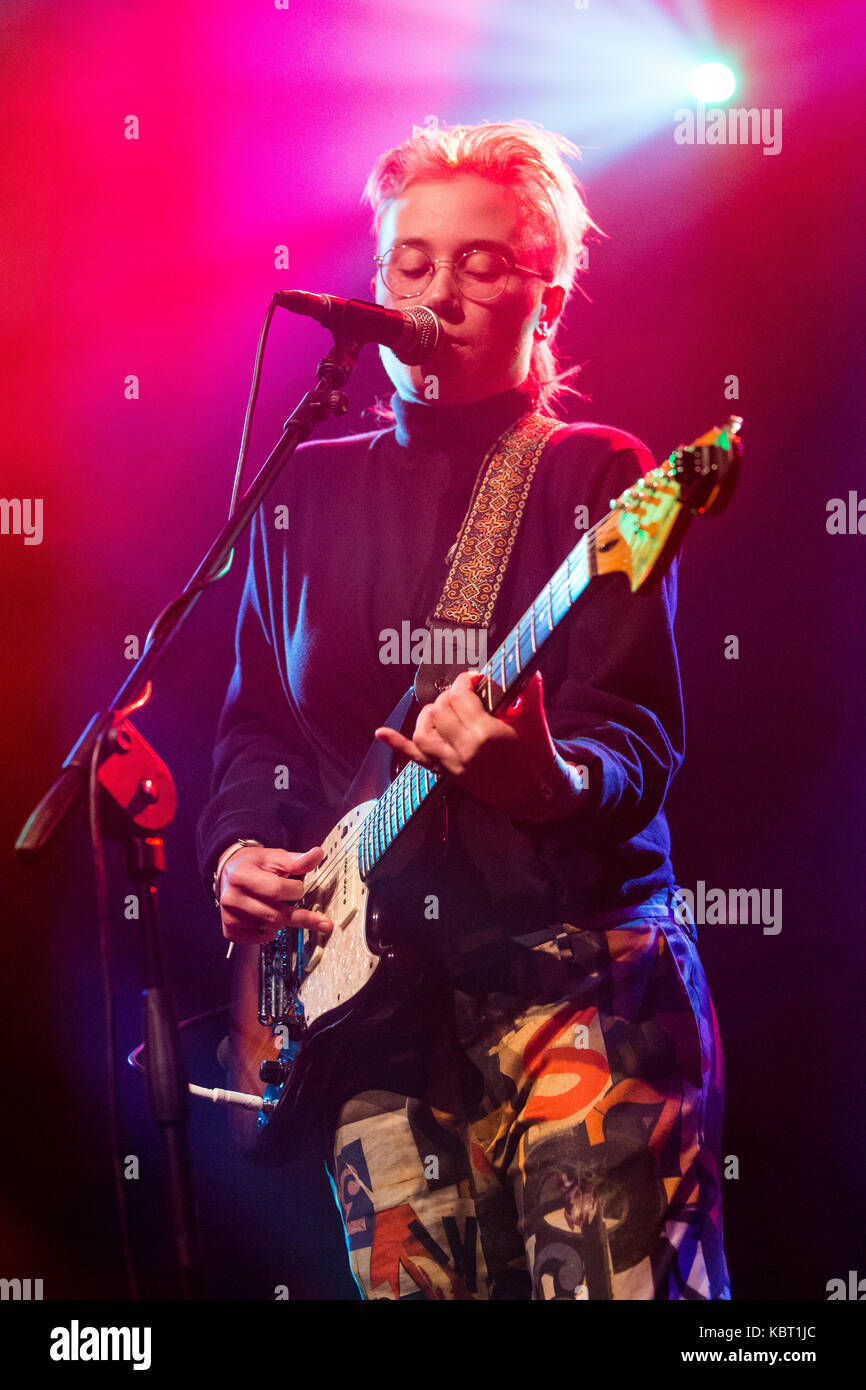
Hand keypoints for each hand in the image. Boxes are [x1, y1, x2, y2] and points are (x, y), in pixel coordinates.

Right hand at [218, 844, 333, 945]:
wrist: (228, 872)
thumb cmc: (254, 864)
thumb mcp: (274, 857)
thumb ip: (297, 860)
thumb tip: (318, 854)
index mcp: (242, 876)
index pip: (276, 889)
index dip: (294, 890)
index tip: (299, 887)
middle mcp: (232, 898)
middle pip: (275, 914)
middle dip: (302, 918)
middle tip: (323, 923)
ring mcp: (228, 916)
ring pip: (269, 929)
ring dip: (284, 923)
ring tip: (284, 911)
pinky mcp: (229, 930)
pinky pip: (258, 939)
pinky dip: (270, 933)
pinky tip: (271, 922)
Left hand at [374, 669, 562, 812]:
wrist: (534, 794)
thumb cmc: (536, 756)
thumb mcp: (535, 723)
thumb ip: (531, 694)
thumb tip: (531, 670)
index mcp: (485, 733)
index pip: (460, 696)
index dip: (465, 680)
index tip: (475, 678)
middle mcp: (464, 749)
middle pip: (440, 710)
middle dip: (449, 695)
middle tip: (464, 694)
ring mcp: (453, 764)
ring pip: (423, 732)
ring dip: (428, 715)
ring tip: (443, 710)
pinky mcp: (448, 774)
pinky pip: (416, 759)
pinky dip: (397, 744)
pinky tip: (381, 733)